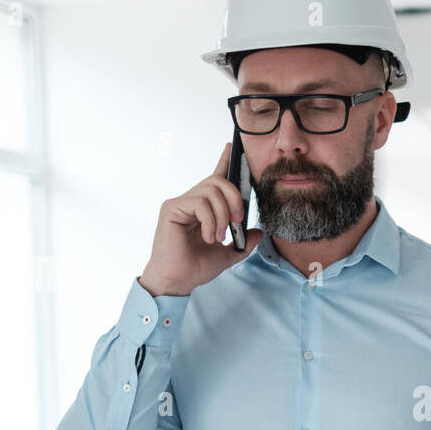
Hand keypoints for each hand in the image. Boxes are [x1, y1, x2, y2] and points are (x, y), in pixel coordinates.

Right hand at [139, 142, 262, 296]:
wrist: (178, 282)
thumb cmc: (195, 268)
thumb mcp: (227, 255)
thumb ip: (243, 243)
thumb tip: (259, 231)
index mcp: (202, 208)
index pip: (214, 179)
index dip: (224, 161)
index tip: (233, 147)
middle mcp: (190, 201)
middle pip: (219, 182)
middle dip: (234, 199)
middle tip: (236, 222)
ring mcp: (179, 203)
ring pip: (211, 191)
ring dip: (222, 215)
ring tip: (217, 237)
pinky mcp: (171, 208)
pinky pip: (200, 202)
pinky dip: (210, 221)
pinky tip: (208, 237)